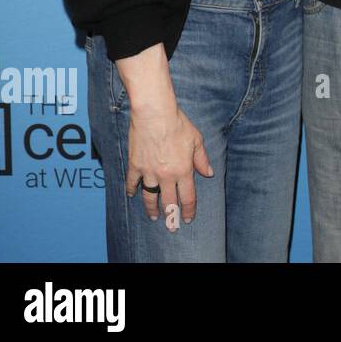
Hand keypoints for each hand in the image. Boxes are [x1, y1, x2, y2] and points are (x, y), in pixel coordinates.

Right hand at [124, 103, 213, 229]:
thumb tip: (208, 173)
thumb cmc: (178, 124)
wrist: (155, 115)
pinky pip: (132, 183)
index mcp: (183, 171)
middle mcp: (166, 175)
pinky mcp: (135, 166)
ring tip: (153, 217)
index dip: (188, 210)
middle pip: (168, 202)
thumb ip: (201, 159)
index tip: (188, 219)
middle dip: (171, 216)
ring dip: (152, 209)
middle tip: (171, 226)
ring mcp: (149, 172)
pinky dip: (132, 190)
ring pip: (150, 197)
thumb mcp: (196, 140)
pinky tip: (132, 195)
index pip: (187, 197)